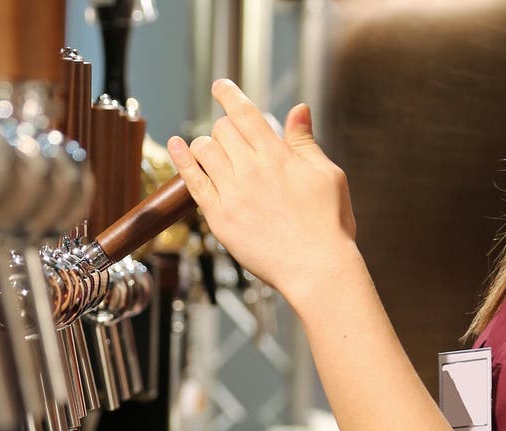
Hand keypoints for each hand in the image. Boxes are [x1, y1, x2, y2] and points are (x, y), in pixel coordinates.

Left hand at [167, 79, 356, 307]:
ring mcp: (233, 194)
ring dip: (207, 145)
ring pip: (205, 150)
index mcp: (278, 155)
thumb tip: (297, 109)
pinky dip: (182, 160)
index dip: (230, 95)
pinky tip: (177, 145)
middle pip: (223, 130)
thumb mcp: (327, 175)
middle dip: (226, 128)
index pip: (246, 113)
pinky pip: (192, 182)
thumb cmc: (328, 225)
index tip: (220, 86)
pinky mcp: (220, 218)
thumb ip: (305, 142)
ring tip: (214, 152)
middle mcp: (252, 170)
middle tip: (232, 140)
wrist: (316, 268)